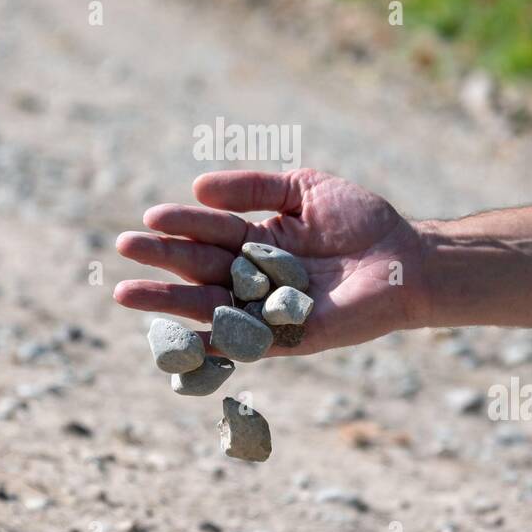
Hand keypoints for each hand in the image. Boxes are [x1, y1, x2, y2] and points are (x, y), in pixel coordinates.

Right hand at [114, 168, 428, 355]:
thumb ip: (254, 187)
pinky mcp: (286, 338)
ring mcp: (266, 309)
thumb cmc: (362, 221)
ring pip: (208, 305)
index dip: (181, 224)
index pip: (210, 231)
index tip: (150, 218)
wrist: (408, 260)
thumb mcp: (304, 188)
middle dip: (161, 259)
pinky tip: (179, 341)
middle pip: (199, 268)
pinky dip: (210, 344)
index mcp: (255, 240)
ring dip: (167, 302)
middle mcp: (253, 275)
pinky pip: (241, 342)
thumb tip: (198, 189)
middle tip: (123, 248)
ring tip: (126, 292)